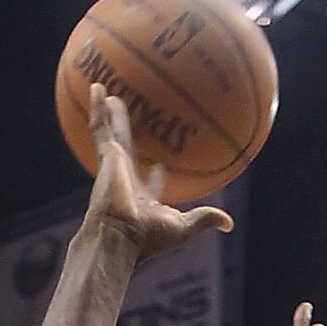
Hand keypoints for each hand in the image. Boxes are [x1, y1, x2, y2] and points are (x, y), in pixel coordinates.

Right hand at [85, 86, 233, 262]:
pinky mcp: (106, 157)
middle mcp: (125, 180)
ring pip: (111, 133)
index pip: (151, 181)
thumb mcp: (183, 227)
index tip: (162, 163)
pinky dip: (97, 107)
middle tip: (135, 117)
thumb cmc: (148, 237)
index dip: (157, 173)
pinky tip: (98, 87)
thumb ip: (204, 219)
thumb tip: (229, 223)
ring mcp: (113, 167)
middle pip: (129, 150)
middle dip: (131, 135)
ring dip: (110, 114)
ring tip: (109, 92)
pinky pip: (100, 127)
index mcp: (142, 198)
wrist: (119, 236)